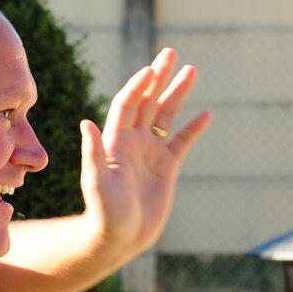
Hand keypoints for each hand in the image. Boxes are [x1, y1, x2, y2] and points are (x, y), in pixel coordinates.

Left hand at [82, 48, 211, 257]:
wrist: (119, 238)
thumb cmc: (104, 213)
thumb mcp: (97, 183)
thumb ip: (93, 153)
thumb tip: (86, 123)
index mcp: (115, 141)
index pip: (127, 104)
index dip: (138, 86)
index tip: (151, 69)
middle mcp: (132, 142)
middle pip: (148, 101)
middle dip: (159, 77)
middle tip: (171, 53)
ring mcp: (150, 153)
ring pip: (166, 116)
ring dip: (177, 94)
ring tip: (192, 71)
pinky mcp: (166, 168)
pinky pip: (181, 142)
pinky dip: (193, 129)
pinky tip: (206, 114)